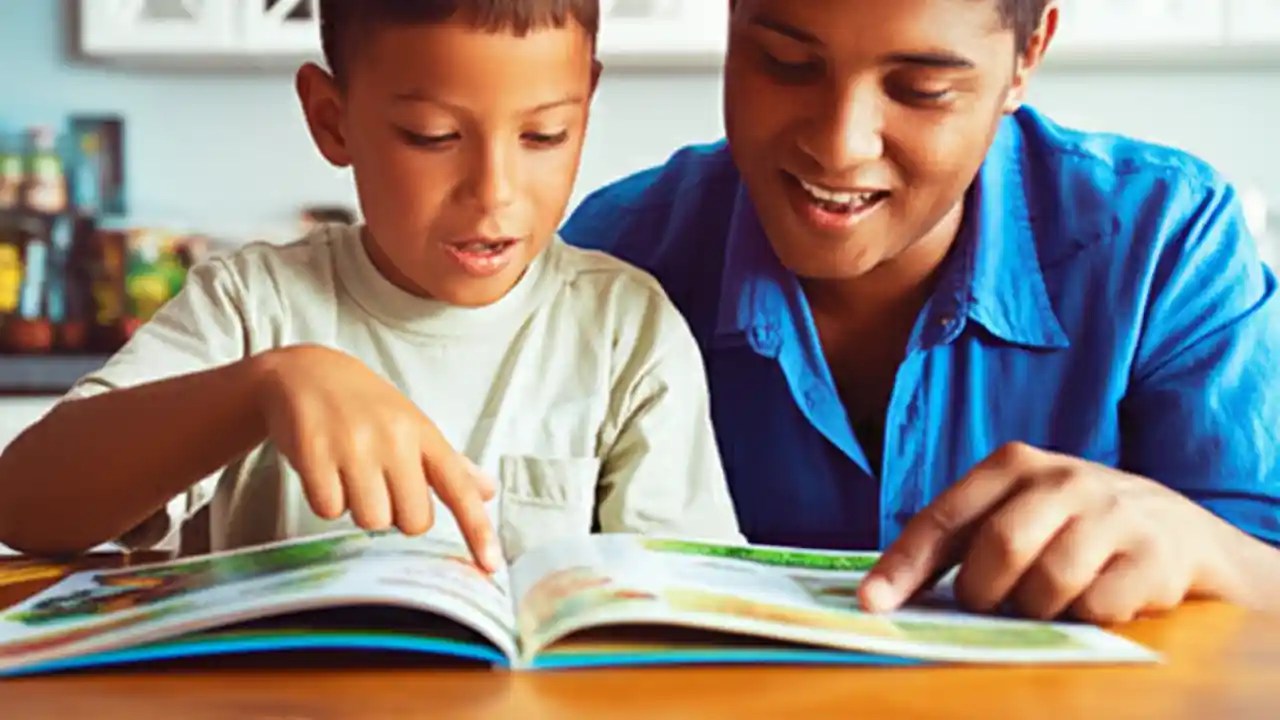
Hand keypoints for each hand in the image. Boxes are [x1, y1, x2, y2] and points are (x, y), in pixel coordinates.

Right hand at [254, 345, 500, 570]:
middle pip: (413, 521)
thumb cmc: (366, 406)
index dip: (478, 530)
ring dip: (359, 508)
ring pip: (371, 520)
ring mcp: (354, 445)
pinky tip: (324, 470)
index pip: (459, 488)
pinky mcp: (315, 452)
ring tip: (349, 474)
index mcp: (424, 434)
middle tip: (380, 485)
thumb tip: (488, 491)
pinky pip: (329, 510)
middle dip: (397, 516)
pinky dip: (325, 499)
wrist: (304, 372)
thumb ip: (449, 464)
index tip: (491, 566)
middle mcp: (395, 439)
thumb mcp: (412, 425)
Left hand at [858, 442, 1245, 622]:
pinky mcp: (1152, 556)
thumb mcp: (1015, 509)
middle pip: (999, 548)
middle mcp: (1062, 479)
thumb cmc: (1070, 523)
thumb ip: (960, 540)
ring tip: (1044, 598)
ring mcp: (1112, 514)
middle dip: (982, 591)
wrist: (1175, 528)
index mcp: (1012, 464)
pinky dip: (1082, 617)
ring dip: (1034, 608)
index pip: (944, 519)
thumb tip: (888, 590)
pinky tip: (1092, 599)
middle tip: (988, 602)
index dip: (905, 565)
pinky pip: (1096, 607)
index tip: (872, 602)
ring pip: (1047, 584)